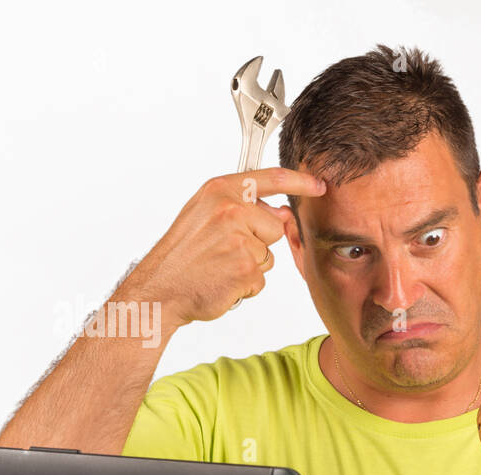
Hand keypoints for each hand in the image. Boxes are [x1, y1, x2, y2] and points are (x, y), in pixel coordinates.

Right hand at [117, 168, 325, 326]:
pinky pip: (262, 278)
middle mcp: (231, 211)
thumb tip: (282, 212)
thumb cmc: (182, 254)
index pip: (271, 179)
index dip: (300, 181)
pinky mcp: (246, 270)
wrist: (160, 288)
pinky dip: (246, 285)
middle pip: (275, 226)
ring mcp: (240, 240)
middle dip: (259, 241)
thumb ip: (242, 208)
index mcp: (220, 191)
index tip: (319, 185)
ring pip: (269, 255)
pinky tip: (222, 281)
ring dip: (251, 265)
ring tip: (220, 266)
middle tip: (225, 250)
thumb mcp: (205, 215)